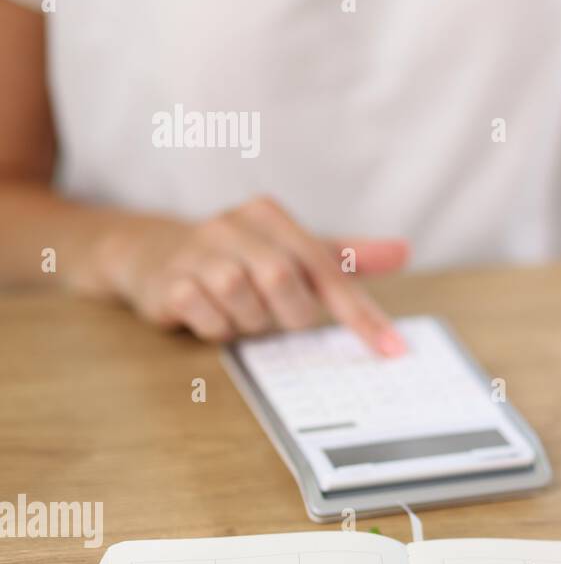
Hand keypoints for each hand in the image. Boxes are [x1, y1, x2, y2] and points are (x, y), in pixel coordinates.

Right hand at [83, 196, 408, 353]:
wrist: (153, 253)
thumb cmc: (240, 256)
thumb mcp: (295, 251)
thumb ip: (349, 256)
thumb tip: (404, 251)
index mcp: (270, 215)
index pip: (327, 267)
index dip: (360, 312)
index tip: (392, 348)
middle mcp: (232, 225)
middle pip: (283, 279)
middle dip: (289, 313)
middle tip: (276, 315)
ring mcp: (196, 250)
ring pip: (242, 298)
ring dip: (250, 321)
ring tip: (240, 311)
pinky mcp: (167, 281)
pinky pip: (206, 315)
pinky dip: (217, 326)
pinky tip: (212, 315)